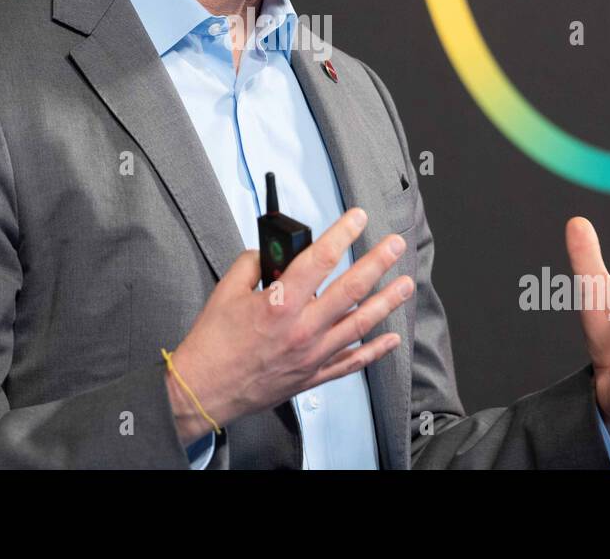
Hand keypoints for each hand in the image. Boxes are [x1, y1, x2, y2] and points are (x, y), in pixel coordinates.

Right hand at [165, 207, 413, 444]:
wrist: (203, 390)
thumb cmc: (212, 344)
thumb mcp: (226, 291)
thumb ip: (253, 264)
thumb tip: (273, 253)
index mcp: (279, 304)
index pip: (320, 260)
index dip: (343, 234)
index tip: (358, 218)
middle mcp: (301, 329)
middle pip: (350, 290)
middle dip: (377, 263)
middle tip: (395, 245)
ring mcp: (310, 355)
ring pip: (359, 325)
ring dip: (386, 302)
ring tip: (405, 284)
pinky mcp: (311, 375)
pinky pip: (351, 363)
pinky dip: (375, 352)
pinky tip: (392, 339)